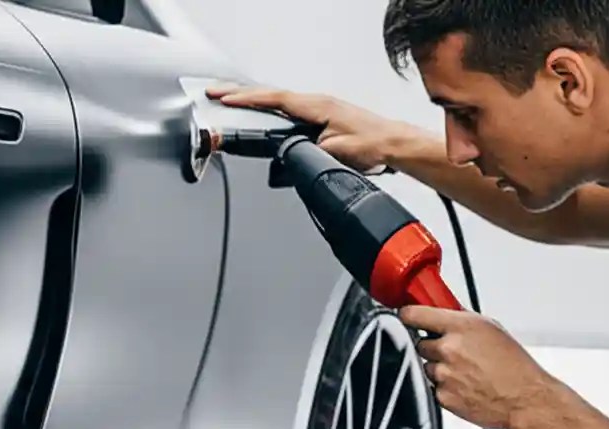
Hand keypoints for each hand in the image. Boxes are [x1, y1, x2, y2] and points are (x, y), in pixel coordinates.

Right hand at [205, 85, 417, 173]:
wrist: (393, 145)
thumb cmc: (371, 145)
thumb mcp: (336, 152)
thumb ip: (310, 152)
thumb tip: (288, 155)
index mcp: (317, 106)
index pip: (274, 100)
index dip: (247, 99)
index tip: (225, 98)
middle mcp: (316, 102)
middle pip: (271, 95)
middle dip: (241, 94)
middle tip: (216, 93)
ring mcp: (318, 107)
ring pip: (278, 101)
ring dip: (253, 100)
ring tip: (230, 101)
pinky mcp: (321, 116)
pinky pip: (288, 109)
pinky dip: (269, 108)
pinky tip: (261, 113)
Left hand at [399, 306, 555, 428]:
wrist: (525, 399)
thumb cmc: (515, 366)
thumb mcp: (492, 329)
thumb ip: (463, 320)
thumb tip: (445, 312)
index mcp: (460, 327)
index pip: (414, 315)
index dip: (408, 316)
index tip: (407, 317)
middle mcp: (448, 349)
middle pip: (419, 343)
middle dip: (434, 347)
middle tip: (456, 354)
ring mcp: (443, 374)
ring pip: (427, 367)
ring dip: (440, 368)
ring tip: (466, 372)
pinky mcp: (442, 396)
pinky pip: (434, 387)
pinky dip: (446, 387)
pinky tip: (466, 386)